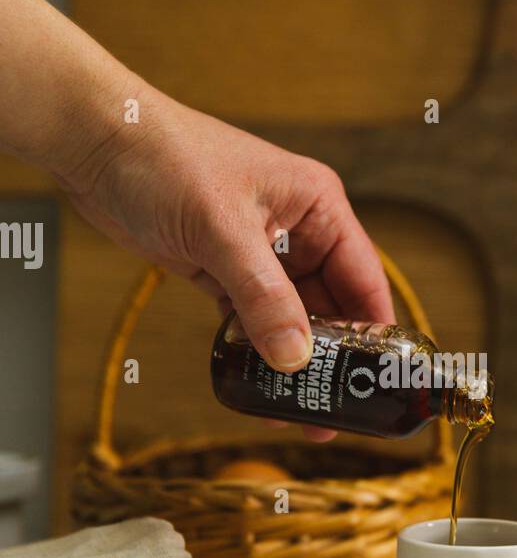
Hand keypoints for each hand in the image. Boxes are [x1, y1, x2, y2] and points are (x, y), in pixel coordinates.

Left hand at [58, 85, 393, 439]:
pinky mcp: (221, 268)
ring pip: (288, 318)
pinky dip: (253, 350)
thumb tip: (295, 357)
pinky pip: (250, 318)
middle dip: (332, 360)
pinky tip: (256, 384)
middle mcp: (297, 230)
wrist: (95, 144)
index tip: (380, 382)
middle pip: (330, 307)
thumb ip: (263, 296)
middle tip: (333, 414)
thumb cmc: (164, 159)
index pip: (363, 278)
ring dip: (290, 361)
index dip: (374, 333)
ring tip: (295, 413)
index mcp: (317, 207)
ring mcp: (259, 251)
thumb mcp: (223, 231)